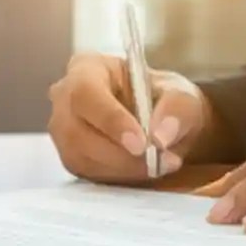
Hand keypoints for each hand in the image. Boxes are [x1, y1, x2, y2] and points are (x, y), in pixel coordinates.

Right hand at [47, 53, 214, 182]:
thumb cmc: (164, 99)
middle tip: (156, 162)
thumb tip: (160, 137)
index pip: (86, 92)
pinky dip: (117, 178)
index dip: (111, 120)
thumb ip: (176, 109)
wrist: (161, 123)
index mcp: (86, 68)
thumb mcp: (182, 95)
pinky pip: (86, 174)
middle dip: (118, 153)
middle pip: (76, 130)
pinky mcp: (71, 158)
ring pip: (79, 157)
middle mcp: (65, 98)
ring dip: (121, 169)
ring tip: (157, 166)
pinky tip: (142, 171)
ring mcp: (63, 130)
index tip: (141, 143)